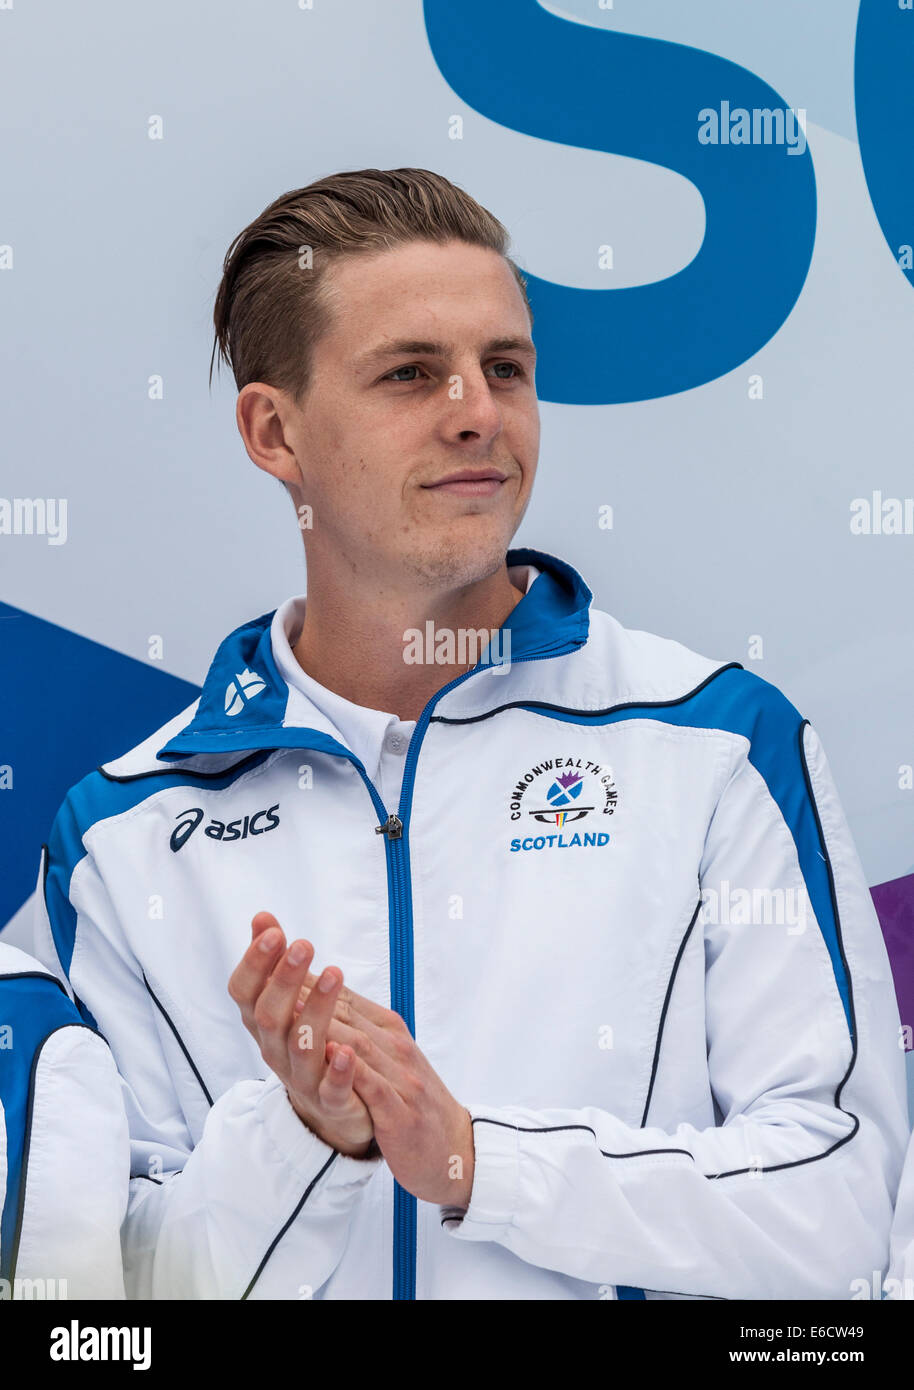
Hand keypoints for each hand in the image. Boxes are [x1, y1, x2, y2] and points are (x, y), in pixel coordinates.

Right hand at [228, 911, 373, 1157]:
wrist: (331, 1111)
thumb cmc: (306, 1044)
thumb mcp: (288, 1002)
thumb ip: (275, 962)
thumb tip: (262, 917)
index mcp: (263, 1023)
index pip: (245, 992)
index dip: (255, 963)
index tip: (275, 931)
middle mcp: (275, 1049)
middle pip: (270, 1015)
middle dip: (284, 979)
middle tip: (304, 944)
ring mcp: (302, 1077)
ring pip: (301, 1046)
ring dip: (316, 1009)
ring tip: (334, 973)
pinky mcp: (331, 1100)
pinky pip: (332, 1087)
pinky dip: (339, 1069)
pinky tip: (348, 1049)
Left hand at [295, 975, 475, 1205]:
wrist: (455, 1148)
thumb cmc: (414, 1101)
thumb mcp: (392, 1058)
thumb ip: (362, 1029)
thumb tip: (324, 1000)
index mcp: (390, 1033)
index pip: (345, 999)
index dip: (309, 979)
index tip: (276, 959)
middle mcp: (395, 1048)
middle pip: (347, 1014)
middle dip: (309, 990)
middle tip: (275, 968)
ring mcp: (399, 1078)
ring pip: (358, 1044)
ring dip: (325, 1022)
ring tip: (294, 1003)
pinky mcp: (399, 1113)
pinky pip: (373, 1087)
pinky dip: (350, 1069)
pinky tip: (331, 1054)